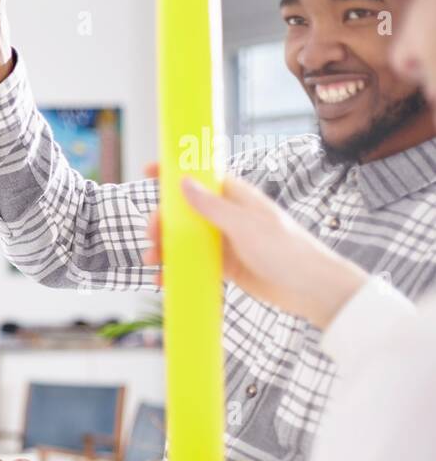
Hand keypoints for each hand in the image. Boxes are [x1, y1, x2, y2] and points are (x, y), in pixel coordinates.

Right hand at [141, 164, 367, 328]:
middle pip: (184, 212)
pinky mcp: (225, 266)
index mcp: (236, 197)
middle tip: (152, 234)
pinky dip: (177, 270)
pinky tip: (164, 280)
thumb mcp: (246, 226)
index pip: (200, 177)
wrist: (311, 289)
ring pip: (185, 239)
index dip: (174, 172)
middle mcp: (228, 216)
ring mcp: (225, 241)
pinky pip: (193, 263)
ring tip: (153, 262)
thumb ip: (213, 206)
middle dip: (163, 221)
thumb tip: (183, 183)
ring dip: (166, 248)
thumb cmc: (286, 250)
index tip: (149, 171)